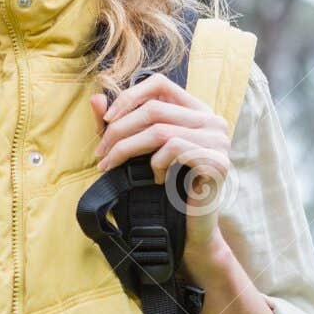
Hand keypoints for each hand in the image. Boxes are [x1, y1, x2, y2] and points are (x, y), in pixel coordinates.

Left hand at [89, 73, 230, 256]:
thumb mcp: (138, 151)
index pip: (159, 84)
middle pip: (154, 109)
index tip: (106, 121)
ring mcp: (219, 140)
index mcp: (195, 110)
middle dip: (119, 131)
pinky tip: (155, 180)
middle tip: (101, 155)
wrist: (190, 228)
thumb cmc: (164, 187)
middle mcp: (212, 120)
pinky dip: (155, 165)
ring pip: (160, 131)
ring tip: (114, 167)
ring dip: (128, 149)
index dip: (129, 97)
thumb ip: (118, 125)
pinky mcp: (217, 162)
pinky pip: (175, 150)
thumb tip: (94, 98)